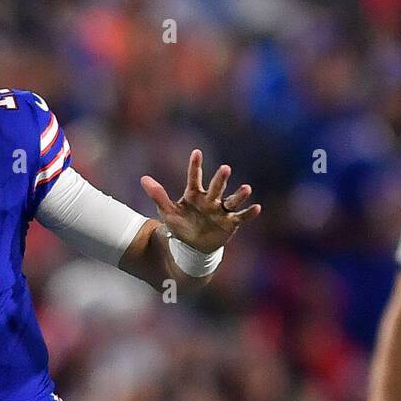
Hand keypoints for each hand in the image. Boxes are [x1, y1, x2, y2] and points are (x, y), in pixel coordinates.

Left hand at [141, 149, 260, 255]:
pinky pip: (241, 217)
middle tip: (225, 168)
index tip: (196, 153)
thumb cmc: (180, 226)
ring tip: (247, 188)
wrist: (191, 247)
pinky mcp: (230, 223)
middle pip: (217, 187)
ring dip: (239, 195)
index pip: (194, 178)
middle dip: (221, 179)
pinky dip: (249, 213)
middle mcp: (210, 199)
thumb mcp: (168, 212)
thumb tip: (143, 178)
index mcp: (194, 194)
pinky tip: (257, 207)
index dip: (195, 166)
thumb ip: (158, 196)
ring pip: (232, 200)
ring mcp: (221, 211)